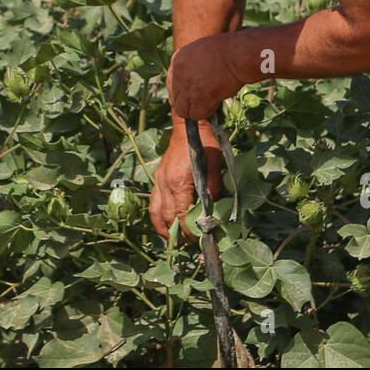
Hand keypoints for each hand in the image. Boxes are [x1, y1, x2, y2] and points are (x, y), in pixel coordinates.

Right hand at [149, 123, 222, 237]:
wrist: (188, 126)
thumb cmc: (205, 144)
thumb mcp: (215, 165)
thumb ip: (214, 188)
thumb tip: (215, 210)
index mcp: (180, 183)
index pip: (181, 215)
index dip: (188, 230)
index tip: (197, 239)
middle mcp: (166, 184)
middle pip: (168, 217)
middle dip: (177, 233)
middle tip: (187, 243)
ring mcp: (159, 181)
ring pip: (156, 211)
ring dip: (162, 227)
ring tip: (171, 238)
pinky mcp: (158, 177)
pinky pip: (154, 201)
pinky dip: (157, 214)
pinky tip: (163, 221)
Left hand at [166, 35, 246, 121]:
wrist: (238, 54)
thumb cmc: (228, 50)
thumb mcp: (202, 50)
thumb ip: (193, 63)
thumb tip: (195, 79)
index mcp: (178, 59)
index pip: (171, 82)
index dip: (181, 91)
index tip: (190, 94)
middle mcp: (178, 73)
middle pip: (174, 98)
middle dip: (186, 102)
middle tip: (199, 102)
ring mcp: (186, 87)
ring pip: (182, 110)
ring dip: (194, 110)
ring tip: (207, 105)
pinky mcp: (198, 98)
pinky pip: (196, 114)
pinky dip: (205, 113)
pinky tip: (215, 105)